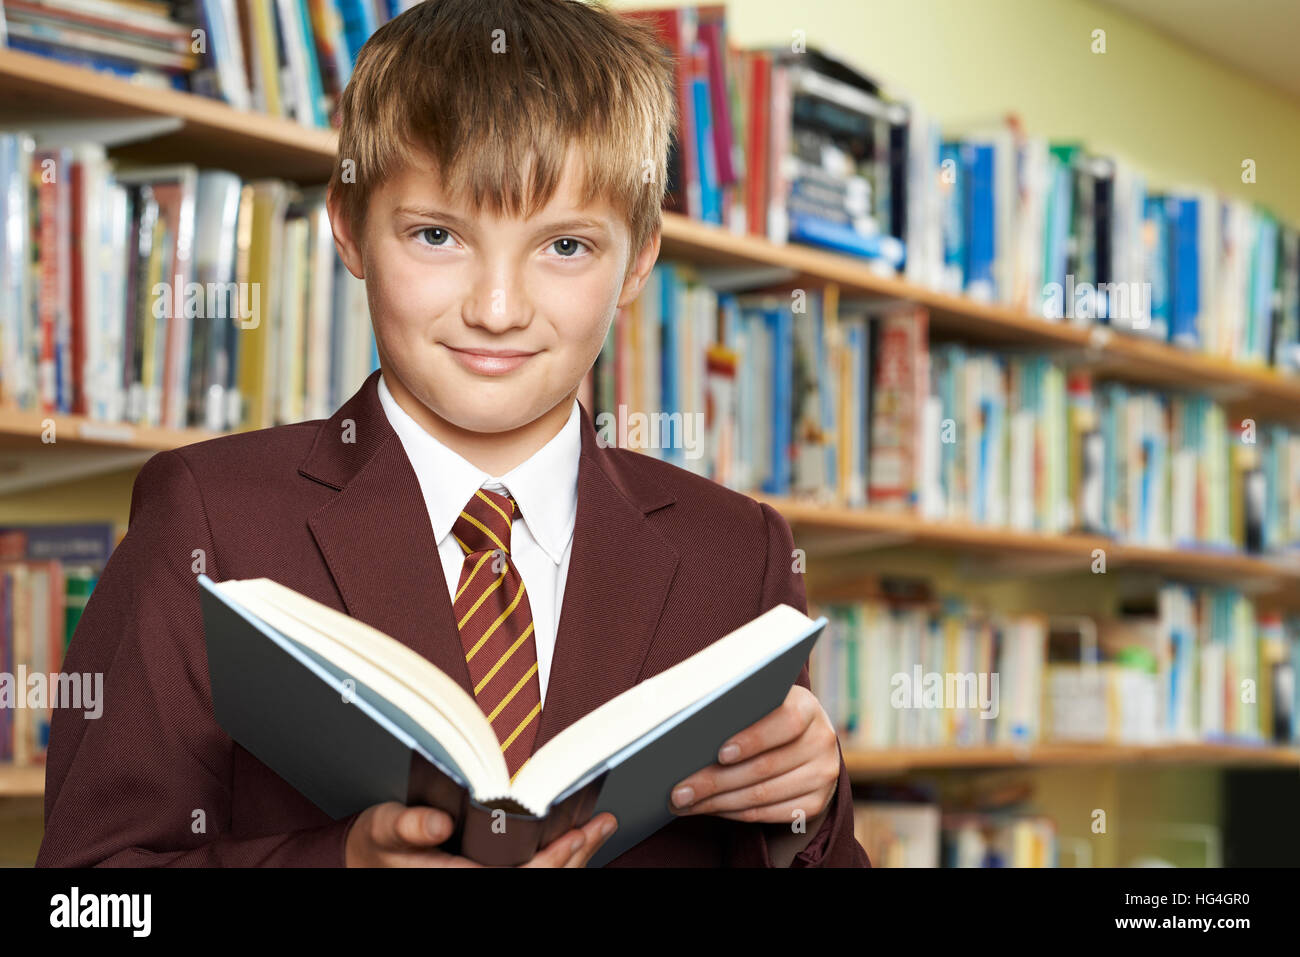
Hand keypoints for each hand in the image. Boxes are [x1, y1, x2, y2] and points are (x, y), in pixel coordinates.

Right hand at [345, 801, 617, 866]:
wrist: (365, 862)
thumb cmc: (375, 847)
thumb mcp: (384, 829)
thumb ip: (409, 826)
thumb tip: (439, 823)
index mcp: (455, 881)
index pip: (515, 879)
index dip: (551, 860)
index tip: (577, 836)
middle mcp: (475, 886)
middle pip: (538, 882)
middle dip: (575, 856)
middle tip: (602, 825)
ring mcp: (484, 882)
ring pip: (540, 881)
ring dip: (573, 858)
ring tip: (599, 828)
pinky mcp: (488, 875)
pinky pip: (530, 875)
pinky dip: (559, 860)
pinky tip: (576, 840)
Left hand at [669, 685, 838, 826]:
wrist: (803, 742)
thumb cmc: (765, 715)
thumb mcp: (760, 702)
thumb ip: (736, 707)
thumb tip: (689, 727)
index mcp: (807, 706)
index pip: (785, 722)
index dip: (753, 739)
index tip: (720, 753)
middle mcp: (822, 740)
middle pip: (765, 766)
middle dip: (715, 780)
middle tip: (679, 791)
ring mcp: (822, 775)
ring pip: (763, 795)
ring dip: (718, 802)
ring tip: (684, 803)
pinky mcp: (815, 803)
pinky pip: (769, 814)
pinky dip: (734, 814)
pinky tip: (708, 809)